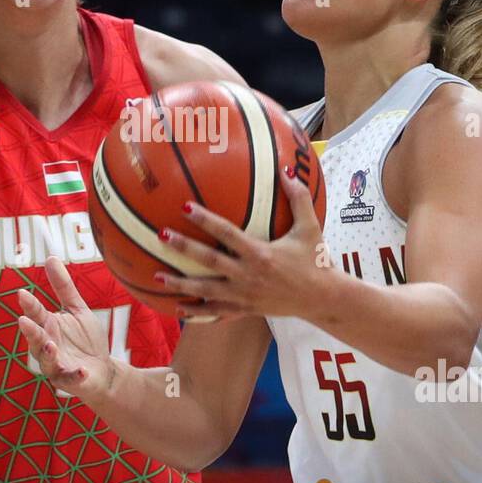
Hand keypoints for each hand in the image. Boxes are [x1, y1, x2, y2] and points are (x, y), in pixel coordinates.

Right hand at [16, 257, 113, 397]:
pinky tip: (82, 370)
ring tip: (51, 345)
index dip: (29, 305)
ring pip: (47, 361)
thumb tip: (50, 257)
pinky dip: (75, 376)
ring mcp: (57, 366)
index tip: (22, 293)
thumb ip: (63, 287)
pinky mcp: (71, 381)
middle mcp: (47, 347)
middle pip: (36, 339)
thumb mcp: (77, 310)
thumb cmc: (85, 340)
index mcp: (48, 328)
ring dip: (48, 353)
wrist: (102, 371)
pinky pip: (71, 380)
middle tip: (24, 320)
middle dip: (31, 331)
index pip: (36, 315)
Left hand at [155, 166, 330, 320]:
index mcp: (260, 254)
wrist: (323, 299)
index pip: (227, 233)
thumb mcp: (310, 228)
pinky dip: (198, 312)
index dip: (206, 220)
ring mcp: (244, 295)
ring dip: (181, 284)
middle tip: (162, 236)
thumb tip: (288, 169)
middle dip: (184, 249)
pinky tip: (179, 309)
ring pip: (206, 290)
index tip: (185, 207)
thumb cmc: (317, 261)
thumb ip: (298, 198)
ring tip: (158, 276)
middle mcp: (248, 275)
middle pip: (209, 261)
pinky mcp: (245, 309)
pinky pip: (217, 312)